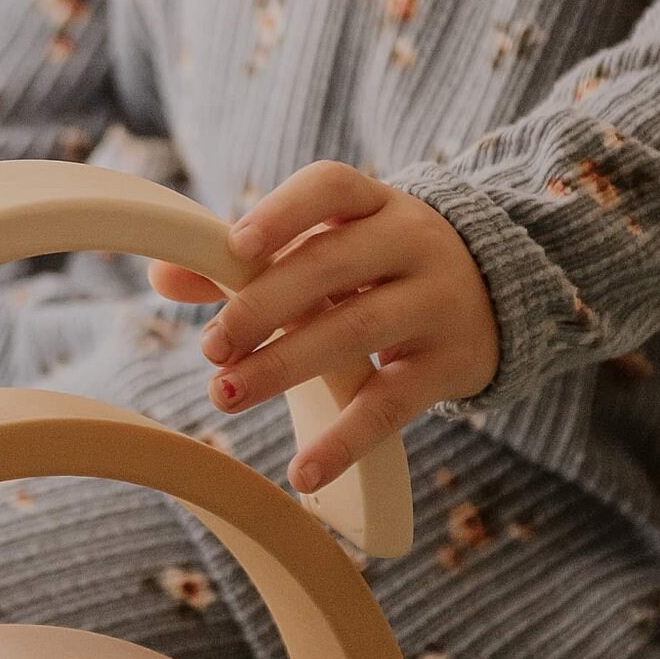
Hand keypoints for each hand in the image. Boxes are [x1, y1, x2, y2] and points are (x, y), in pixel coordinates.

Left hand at [147, 161, 497, 494]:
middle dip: (263, 304)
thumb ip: (247, 260)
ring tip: (225, 394)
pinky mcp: (452, 365)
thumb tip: (163, 277)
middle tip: (212, 344)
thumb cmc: (381, 267)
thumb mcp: (330, 247)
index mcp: (375, 202)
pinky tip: (302, 471)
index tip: (234, 246)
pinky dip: (345, 440)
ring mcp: (437, 301)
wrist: (497, 296)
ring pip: (357, 329)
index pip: (330, 187)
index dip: (281, 212)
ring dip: (284, 364)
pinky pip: (393, 404)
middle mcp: (412, 241)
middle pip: (333, 264)